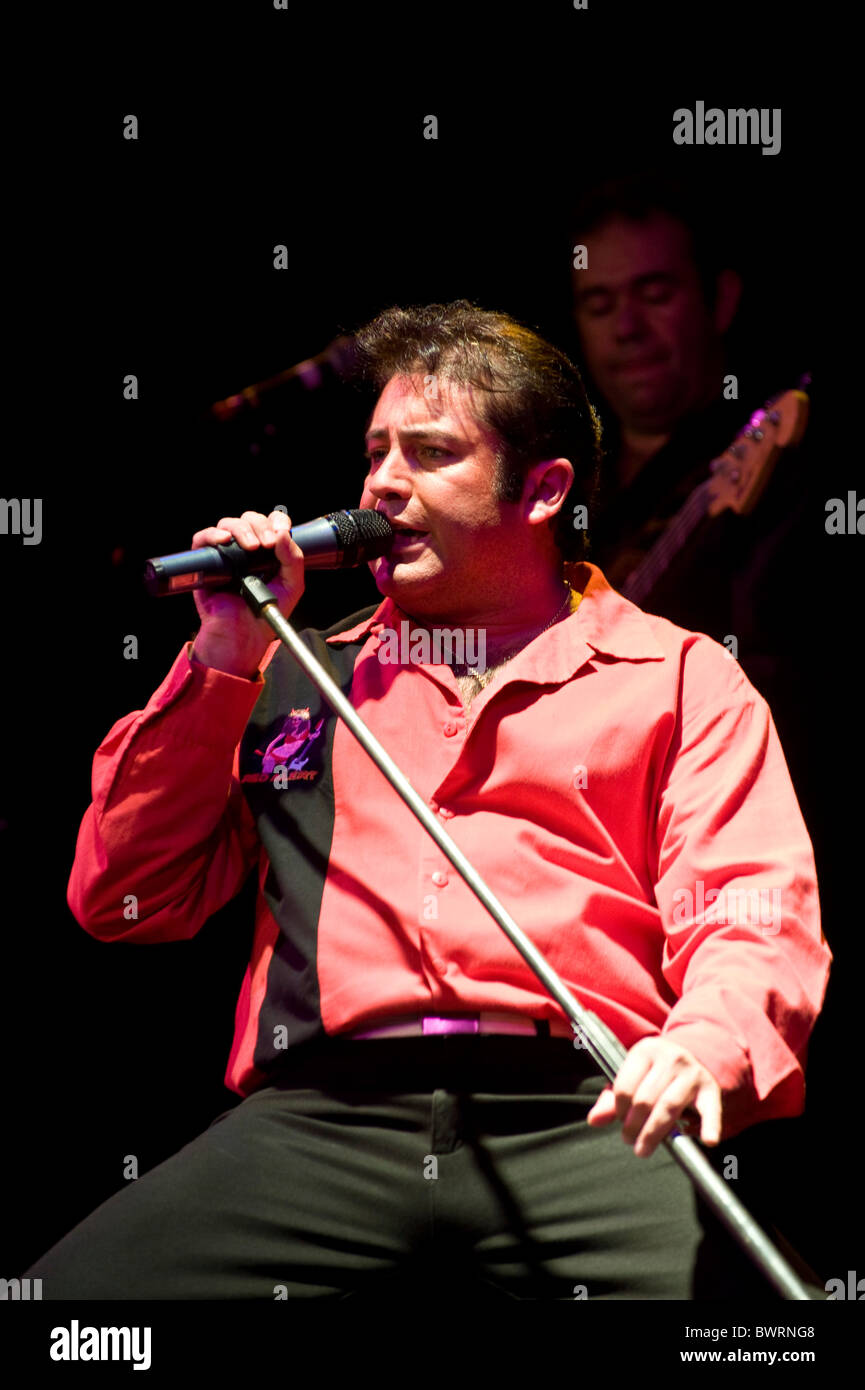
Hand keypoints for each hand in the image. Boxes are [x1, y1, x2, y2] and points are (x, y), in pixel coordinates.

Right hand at [190, 509, 304, 676]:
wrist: (244, 636)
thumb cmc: (265, 613)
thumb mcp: (292, 586)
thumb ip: (293, 559)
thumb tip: (282, 534)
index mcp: (267, 552)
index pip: (270, 523)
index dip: (276, 521)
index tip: (281, 531)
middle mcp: (246, 550)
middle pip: (249, 519)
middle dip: (261, 526)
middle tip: (267, 543)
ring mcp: (226, 555)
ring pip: (228, 524)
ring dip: (242, 529)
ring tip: (252, 547)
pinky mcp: (207, 564)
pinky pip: (202, 539)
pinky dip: (212, 534)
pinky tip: (225, 540)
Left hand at [586, 1036, 721, 1157]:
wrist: (693, 1055)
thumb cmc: (655, 1072)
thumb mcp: (632, 1076)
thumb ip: (611, 1098)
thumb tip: (594, 1120)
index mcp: (645, 1051)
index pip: (625, 1086)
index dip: (619, 1110)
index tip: (620, 1122)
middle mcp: (670, 1058)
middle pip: (645, 1099)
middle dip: (634, 1125)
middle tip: (629, 1141)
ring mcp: (691, 1073)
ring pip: (669, 1107)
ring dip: (654, 1132)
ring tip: (643, 1148)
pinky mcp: (710, 1088)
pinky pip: (711, 1109)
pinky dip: (711, 1125)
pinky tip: (709, 1140)